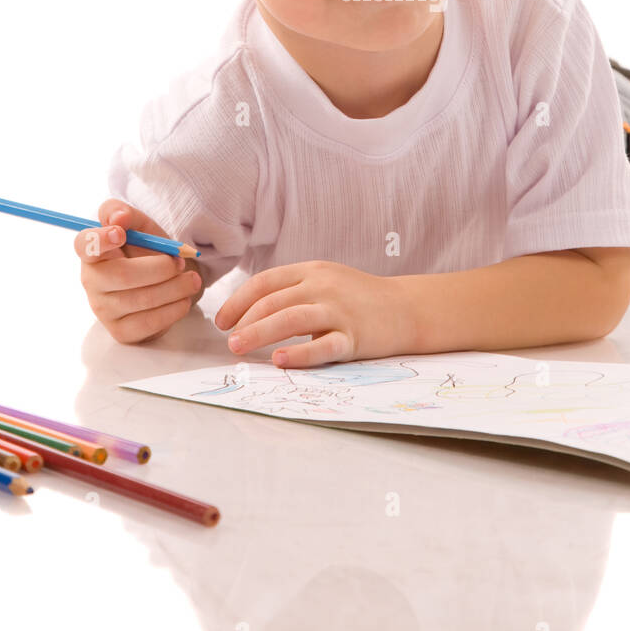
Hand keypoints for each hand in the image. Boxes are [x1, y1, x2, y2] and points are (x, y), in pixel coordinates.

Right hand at [75, 198, 203, 343]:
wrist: (165, 280)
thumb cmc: (147, 250)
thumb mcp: (140, 225)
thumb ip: (125, 213)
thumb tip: (118, 218)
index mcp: (93, 252)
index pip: (84, 245)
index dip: (99, 240)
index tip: (120, 234)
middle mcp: (92, 281)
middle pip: (122, 275)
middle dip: (160, 268)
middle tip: (180, 262)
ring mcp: (103, 309)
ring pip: (141, 299)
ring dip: (175, 288)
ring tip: (191, 280)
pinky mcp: (121, 331)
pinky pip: (149, 323)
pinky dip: (173, 309)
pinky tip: (183, 299)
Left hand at [214, 259, 414, 368]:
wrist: (407, 307)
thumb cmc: (359, 298)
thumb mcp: (326, 281)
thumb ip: (294, 290)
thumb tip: (249, 313)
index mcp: (312, 270)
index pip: (265, 282)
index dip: (238, 301)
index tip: (222, 321)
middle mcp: (323, 286)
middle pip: (273, 302)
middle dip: (244, 321)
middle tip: (228, 342)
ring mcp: (339, 310)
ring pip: (290, 319)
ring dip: (260, 334)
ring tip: (239, 348)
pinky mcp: (354, 336)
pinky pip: (323, 346)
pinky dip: (300, 354)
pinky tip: (280, 360)